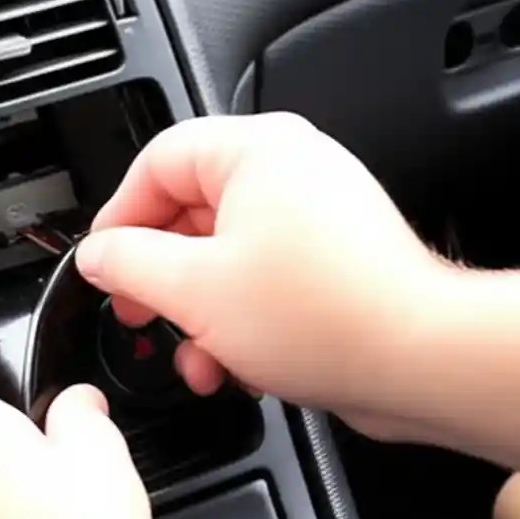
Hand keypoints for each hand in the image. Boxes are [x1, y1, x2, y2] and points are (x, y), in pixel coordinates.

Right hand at [76, 113, 453, 424]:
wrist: (421, 362)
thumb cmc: (328, 316)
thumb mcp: (194, 290)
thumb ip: (128, 264)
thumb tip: (98, 255)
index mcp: (257, 151)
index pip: (157, 162)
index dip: (118, 218)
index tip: (103, 265)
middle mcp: (291, 171)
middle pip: (189, 213)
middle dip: (161, 280)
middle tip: (141, 314)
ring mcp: (316, 217)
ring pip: (224, 258)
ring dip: (199, 315)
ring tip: (199, 359)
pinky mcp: (334, 262)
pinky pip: (263, 282)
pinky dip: (239, 322)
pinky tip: (237, 368)